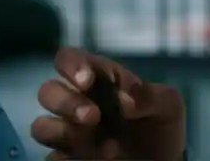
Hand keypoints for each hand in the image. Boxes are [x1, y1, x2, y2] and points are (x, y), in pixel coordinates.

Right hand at [32, 47, 185, 160]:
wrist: (162, 160)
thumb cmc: (159, 124)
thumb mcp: (168, 104)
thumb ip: (150, 95)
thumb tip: (125, 100)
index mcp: (97, 78)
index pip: (67, 59)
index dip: (71, 65)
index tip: (87, 81)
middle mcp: (76, 102)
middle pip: (47, 91)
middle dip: (67, 102)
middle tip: (93, 116)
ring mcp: (68, 132)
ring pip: (41, 126)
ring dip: (68, 133)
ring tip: (108, 148)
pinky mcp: (67, 158)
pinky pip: (52, 158)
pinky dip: (70, 158)